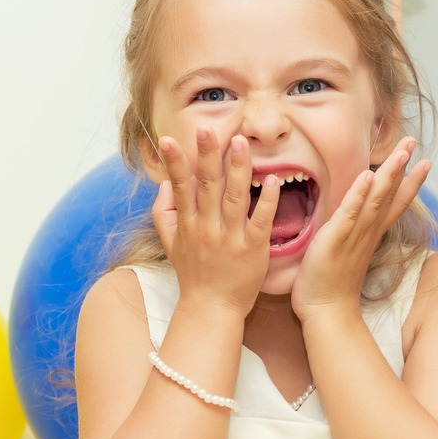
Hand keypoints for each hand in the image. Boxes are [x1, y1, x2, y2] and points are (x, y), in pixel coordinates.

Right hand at [153, 128, 282, 315]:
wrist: (211, 309)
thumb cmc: (194, 274)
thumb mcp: (171, 243)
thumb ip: (164, 212)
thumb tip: (166, 183)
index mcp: (188, 224)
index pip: (180, 187)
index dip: (174, 163)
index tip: (168, 139)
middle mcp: (207, 228)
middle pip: (207, 186)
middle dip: (207, 156)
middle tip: (208, 129)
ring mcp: (230, 238)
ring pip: (233, 197)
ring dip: (238, 169)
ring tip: (241, 143)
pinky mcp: (253, 250)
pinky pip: (260, 221)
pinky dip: (267, 200)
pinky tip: (273, 180)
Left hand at [291, 137, 429, 319]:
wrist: (327, 313)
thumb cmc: (333, 284)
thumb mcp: (347, 252)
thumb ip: (353, 232)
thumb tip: (356, 216)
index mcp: (370, 233)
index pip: (395, 203)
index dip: (411, 182)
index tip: (425, 162)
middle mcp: (367, 231)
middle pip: (390, 194)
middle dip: (402, 166)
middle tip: (413, 141)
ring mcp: (353, 236)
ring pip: (376, 200)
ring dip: (389, 175)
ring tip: (401, 152)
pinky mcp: (335, 242)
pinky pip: (348, 215)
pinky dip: (359, 196)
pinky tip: (368, 177)